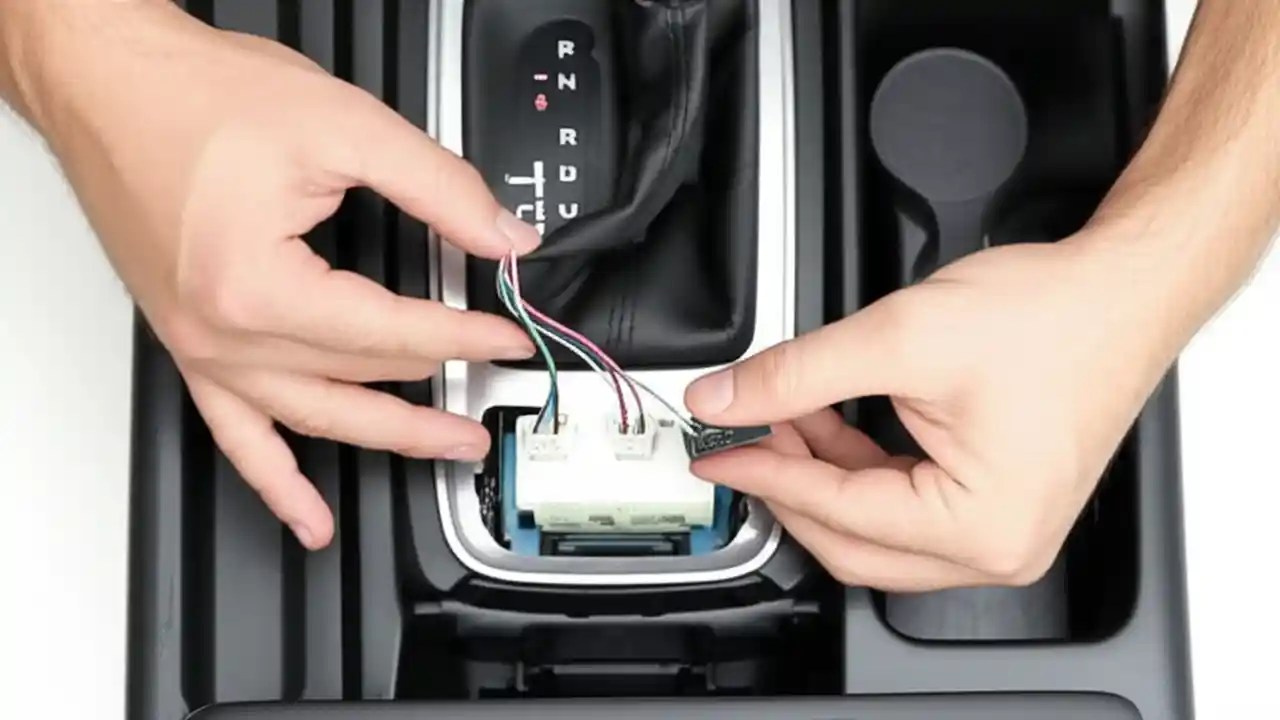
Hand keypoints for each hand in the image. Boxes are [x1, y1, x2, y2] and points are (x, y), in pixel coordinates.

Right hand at [29, 3, 540, 547]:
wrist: (105, 84)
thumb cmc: (191, 97)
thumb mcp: (342, 127)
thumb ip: (438, 187)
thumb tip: (501, 235)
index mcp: (261, 287)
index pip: (396, 332)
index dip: (466, 334)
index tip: (508, 333)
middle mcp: (225, 334)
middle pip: (361, 378)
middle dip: (439, 379)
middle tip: (494, 386)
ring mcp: (203, 349)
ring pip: (313, 420)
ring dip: (387, 439)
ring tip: (447, 449)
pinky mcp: (191, 345)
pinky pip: (237, 437)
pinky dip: (277, 482)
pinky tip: (308, 518)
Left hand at [686, 237, 1181, 590]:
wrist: (1122, 290)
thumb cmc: (1056, 317)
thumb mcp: (901, 337)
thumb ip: (797, 373)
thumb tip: (727, 399)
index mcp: (983, 528)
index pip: (839, 511)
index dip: (764, 474)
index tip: (716, 452)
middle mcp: (997, 547)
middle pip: (852, 542)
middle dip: (788, 485)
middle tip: (742, 435)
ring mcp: (998, 531)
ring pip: (871, 526)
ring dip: (818, 472)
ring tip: (778, 415)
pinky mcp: (993, 503)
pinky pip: (901, 503)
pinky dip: (854, 466)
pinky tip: (821, 421)